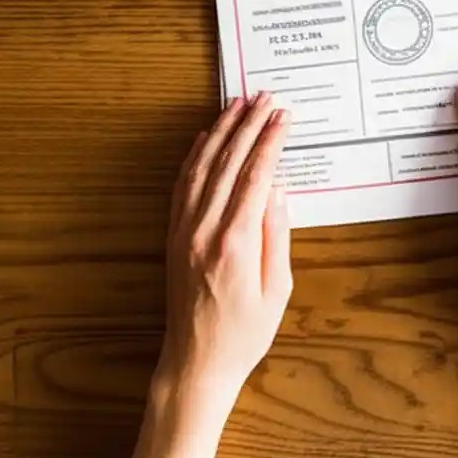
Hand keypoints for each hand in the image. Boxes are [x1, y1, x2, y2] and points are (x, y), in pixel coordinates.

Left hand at [135, 93, 292, 457]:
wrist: (197, 361)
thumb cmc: (245, 333)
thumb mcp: (277, 288)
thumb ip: (276, 235)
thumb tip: (277, 190)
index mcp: (234, 244)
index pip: (254, 177)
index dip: (270, 142)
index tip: (283, 116)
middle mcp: (203, 231)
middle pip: (226, 163)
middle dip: (247, 125)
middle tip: (264, 96)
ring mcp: (183, 232)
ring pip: (200, 167)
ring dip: (220, 131)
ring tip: (237, 104)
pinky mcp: (173, 236)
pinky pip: (182, 186)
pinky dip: (194, 156)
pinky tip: (205, 137)